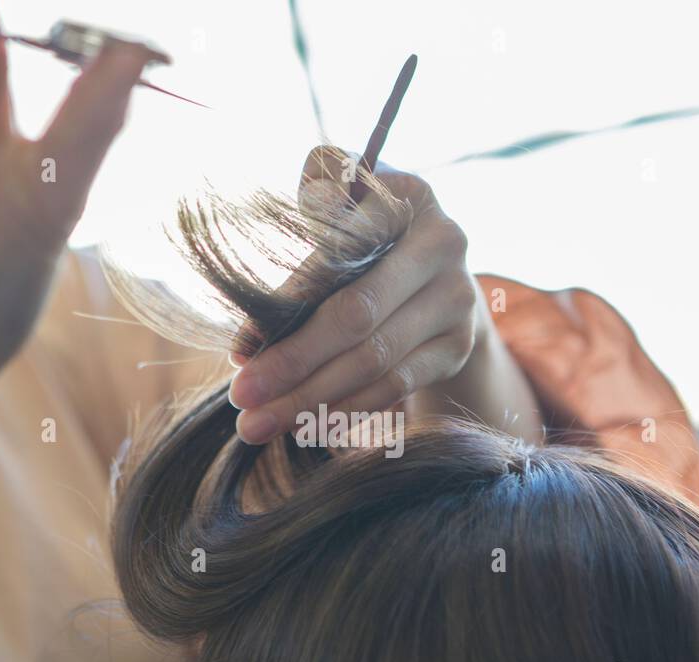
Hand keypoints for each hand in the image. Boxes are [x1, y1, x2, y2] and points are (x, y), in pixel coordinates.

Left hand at [228, 146, 486, 444]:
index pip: (338, 256)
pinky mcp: (458, 346)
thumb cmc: (368, 238)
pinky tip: (308, 427)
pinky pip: (397, 385)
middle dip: (293, 362)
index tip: (240, 351)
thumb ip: (291, 252)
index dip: (287, 303)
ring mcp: (457, 299)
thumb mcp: (339, 211)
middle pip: (357, 315)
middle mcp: (442, 244)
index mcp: (404, 197)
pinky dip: (349, 409)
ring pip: (375, 360)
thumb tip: (250, 339)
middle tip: (242, 399)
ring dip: (313, 399)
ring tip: (261, 425)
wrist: (440, 271)